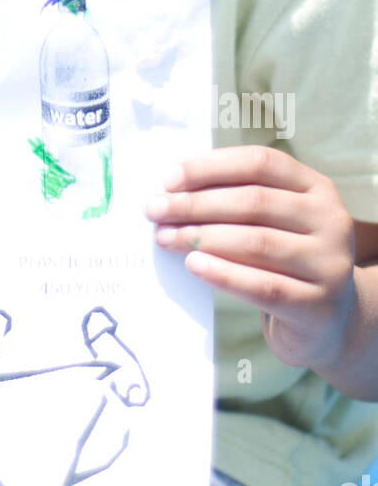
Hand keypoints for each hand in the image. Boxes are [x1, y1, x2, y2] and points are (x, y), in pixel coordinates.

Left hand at [145, 145, 356, 371]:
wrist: (329, 321)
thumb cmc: (285, 259)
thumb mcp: (274, 220)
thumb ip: (237, 198)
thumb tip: (172, 189)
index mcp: (317, 187)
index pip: (260, 163)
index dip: (211, 167)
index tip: (168, 179)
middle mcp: (330, 220)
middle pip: (253, 202)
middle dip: (195, 203)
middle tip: (154, 209)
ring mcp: (329, 264)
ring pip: (256, 242)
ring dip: (201, 237)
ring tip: (165, 236)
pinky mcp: (318, 306)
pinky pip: (263, 286)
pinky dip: (223, 273)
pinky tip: (192, 264)